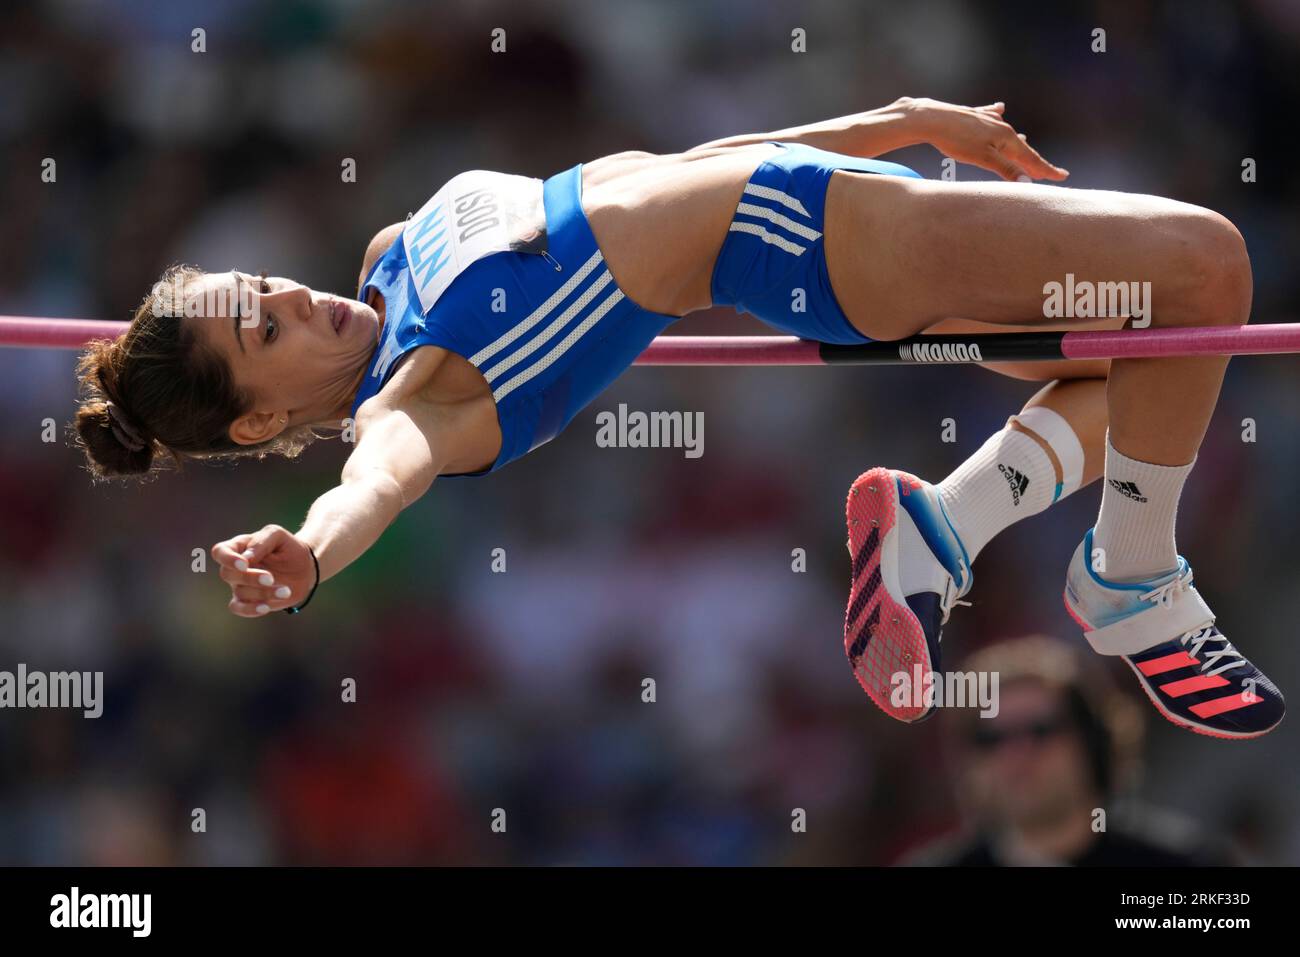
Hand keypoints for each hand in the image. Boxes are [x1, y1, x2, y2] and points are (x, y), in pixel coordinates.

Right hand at [211, 524, 316, 616]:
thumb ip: (261, 541)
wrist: (304, 567)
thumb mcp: (279, 536)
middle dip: (249, 578)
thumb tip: (245, 557)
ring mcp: (240, 585)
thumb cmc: (288, 548)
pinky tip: (266, 607)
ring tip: (286, 591)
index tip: (244, 564)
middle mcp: (235, 567)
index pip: (220, 551)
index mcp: (239, 547)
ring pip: (240, 591)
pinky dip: (250, 609)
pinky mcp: (248, 600)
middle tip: (270, 578)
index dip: (227, 559)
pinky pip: (238, 608)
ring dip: (263, 592)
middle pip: (227, 574)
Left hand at [902, 97, 1068, 181]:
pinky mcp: (973, 115)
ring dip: (1017, 143)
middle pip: (1021, 148)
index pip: (1030, 158)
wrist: (931, 118)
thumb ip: (1006, 169)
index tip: (1063, 177)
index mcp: (1006, 138)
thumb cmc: (956, 140)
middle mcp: (1001, 127)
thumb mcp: (983, 158)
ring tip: (1028, 143)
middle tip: (1048, 172)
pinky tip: (1001, 108)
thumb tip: (1028, 182)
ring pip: (1007, 134)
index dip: (1046, 169)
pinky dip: (997, 116)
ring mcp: (987, 119)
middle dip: (1033, 160)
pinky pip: (990, 116)